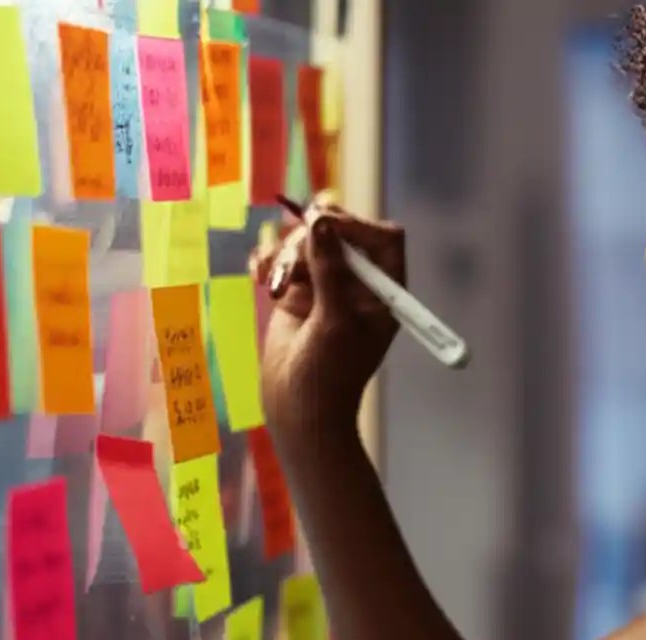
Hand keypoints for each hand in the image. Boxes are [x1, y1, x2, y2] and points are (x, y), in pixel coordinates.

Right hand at [249, 204, 405, 438]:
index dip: (357, 226)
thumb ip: (329, 270)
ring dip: (285, 255)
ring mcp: (327, 284)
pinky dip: (269, 261)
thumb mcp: (333, 321)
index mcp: (385, 291)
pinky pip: (283, 258)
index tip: (326, 227)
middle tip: (291, 252)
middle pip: (341, 232)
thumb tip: (321, 222)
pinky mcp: (297, 291)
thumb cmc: (328, 375)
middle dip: (312, 238)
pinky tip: (259, 277)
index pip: (383, 238)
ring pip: (308, 241)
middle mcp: (359, 283)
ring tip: (273, 286)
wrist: (298, 411)